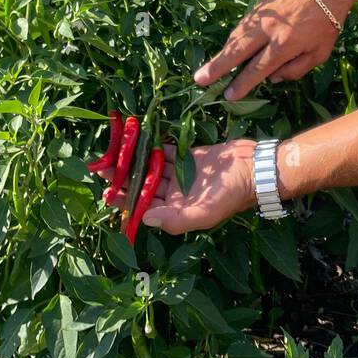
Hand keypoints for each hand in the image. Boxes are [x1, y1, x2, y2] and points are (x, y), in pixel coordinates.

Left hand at [96, 141, 257, 234]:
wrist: (255, 169)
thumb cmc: (231, 195)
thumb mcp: (203, 213)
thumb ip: (174, 220)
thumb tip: (143, 219)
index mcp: (175, 211)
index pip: (142, 207)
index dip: (123, 201)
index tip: (105, 191)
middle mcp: (174, 194)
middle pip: (142, 186)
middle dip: (122, 177)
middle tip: (101, 166)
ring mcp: (181, 174)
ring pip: (150, 167)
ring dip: (133, 160)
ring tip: (113, 151)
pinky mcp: (188, 156)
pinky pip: (165, 152)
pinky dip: (151, 146)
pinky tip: (136, 138)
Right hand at [194, 0, 347, 99]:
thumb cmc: (327, 22)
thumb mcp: (320, 53)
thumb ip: (296, 69)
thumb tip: (272, 78)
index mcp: (284, 45)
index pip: (257, 69)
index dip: (242, 84)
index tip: (228, 95)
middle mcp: (268, 31)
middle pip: (236, 52)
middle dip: (217, 67)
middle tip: (199, 79)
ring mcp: (262, 16)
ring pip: (236, 36)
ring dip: (222, 52)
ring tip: (210, 67)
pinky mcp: (260, 5)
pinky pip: (242, 26)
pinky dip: (233, 38)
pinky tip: (229, 47)